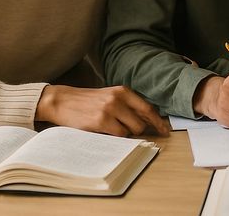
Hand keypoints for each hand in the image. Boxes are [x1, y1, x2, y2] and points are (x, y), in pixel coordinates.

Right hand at [35, 85, 169, 136]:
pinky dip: (115, 138)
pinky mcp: (100, 121)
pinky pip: (118, 136)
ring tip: (111, 128)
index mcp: (123, 91)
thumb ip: (128, 105)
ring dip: (125, 134)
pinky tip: (105, 132)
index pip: (148, 108)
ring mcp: (109, 110)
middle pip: (142, 123)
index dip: (158, 121)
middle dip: (139, 131)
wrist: (62, 101)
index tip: (165, 130)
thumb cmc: (88, 101)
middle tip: (131, 132)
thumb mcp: (110, 96)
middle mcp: (119, 99)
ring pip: (131, 130)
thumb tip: (148, 121)